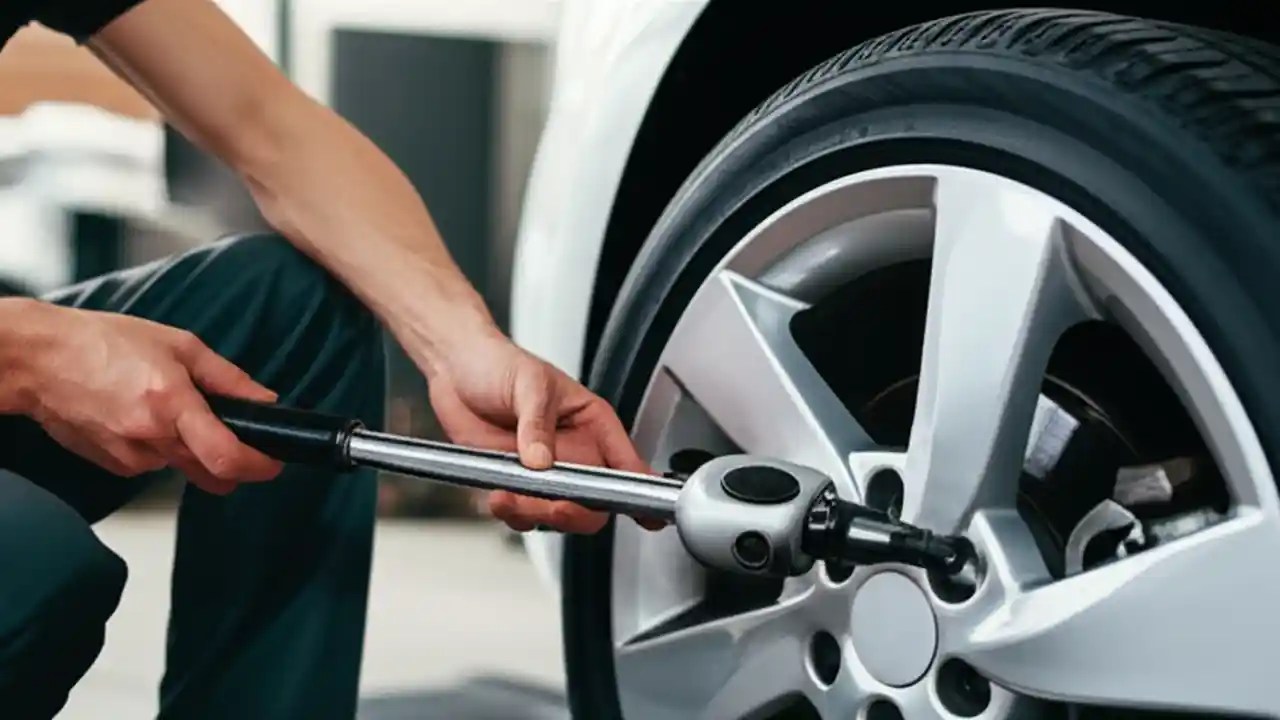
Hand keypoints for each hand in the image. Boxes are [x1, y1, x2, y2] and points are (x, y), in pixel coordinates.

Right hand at [14, 302, 282, 493]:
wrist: (40, 360)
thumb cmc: (103, 343)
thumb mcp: (179, 345)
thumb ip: (229, 378)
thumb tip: (266, 401)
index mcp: (171, 404)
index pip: (227, 457)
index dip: (259, 466)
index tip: (274, 462)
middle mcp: (151, 437)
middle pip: (213, 473)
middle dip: (234, 462)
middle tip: (237, 436)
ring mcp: (130, 457)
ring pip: (184, 467)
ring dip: (192, 448)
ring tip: (169, 407)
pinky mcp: (115, 466)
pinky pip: (156, 464)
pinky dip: (162, 447)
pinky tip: (142, 417)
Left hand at [425, 332, 662, 533]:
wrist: (454, 369)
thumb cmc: (498, 363)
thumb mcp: (528, 383)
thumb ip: (537, 423)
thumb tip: (541, 460)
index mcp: (591, 423)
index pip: (626, 462)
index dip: (640, 491)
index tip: (646, 514)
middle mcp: (574, 452)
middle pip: (593, 500)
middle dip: (576, 511)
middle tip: (556, 507)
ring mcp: (545, 472)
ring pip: (557, 512)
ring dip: (535, 514)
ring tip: (511, 498)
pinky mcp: (514, 483)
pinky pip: (522, 513)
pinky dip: (511, 513)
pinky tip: (499, 497)